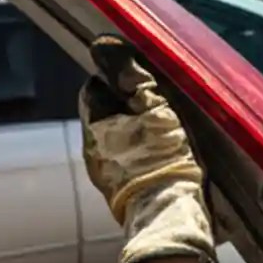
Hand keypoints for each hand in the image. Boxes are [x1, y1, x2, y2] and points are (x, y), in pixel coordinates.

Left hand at [79, 36, 217, 262]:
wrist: (170, 217)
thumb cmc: (164, 160)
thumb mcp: (155, 108)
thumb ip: (131, 76)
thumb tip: (104, 45)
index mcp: (95, 126)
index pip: (95, 88)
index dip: (119, 81)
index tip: (143, 85)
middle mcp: (92, 151)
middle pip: (106, 114)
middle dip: (128, 108)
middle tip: (159, 109)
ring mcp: (103, 176)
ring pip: (116, 139)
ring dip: (135, 132)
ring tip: (165, 136)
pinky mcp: (119, 194)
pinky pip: (125, 163)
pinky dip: (140, 156)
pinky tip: (163, 159)